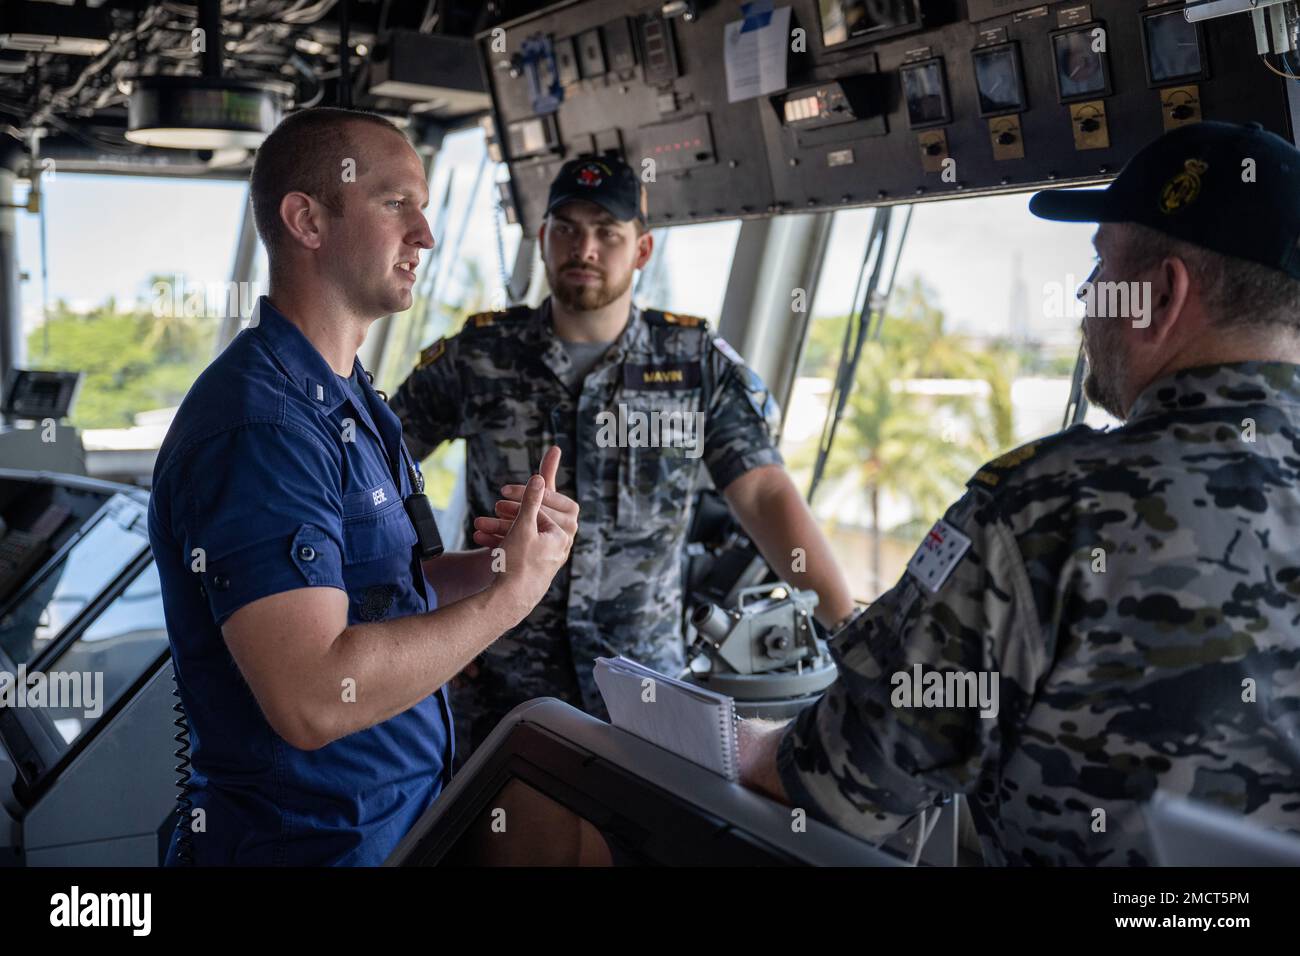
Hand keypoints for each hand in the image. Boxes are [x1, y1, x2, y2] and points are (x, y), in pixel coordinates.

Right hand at [488, 447, 575, 622]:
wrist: (508, 601)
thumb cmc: (517, 563)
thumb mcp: (523, 525)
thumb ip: (531, 500)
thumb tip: (539, 477)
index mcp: (561, 536)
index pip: (539, 512)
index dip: (517, 505)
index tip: (499, 503)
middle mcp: (558, 550)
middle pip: (530, 525)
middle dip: (504, 519)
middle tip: (486, 516)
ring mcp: (546, 563)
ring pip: (521, 539)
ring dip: (498, 532)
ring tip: (478, 530)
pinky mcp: (533, 574)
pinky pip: (518, 553)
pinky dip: (503, 546)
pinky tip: (485, 545)